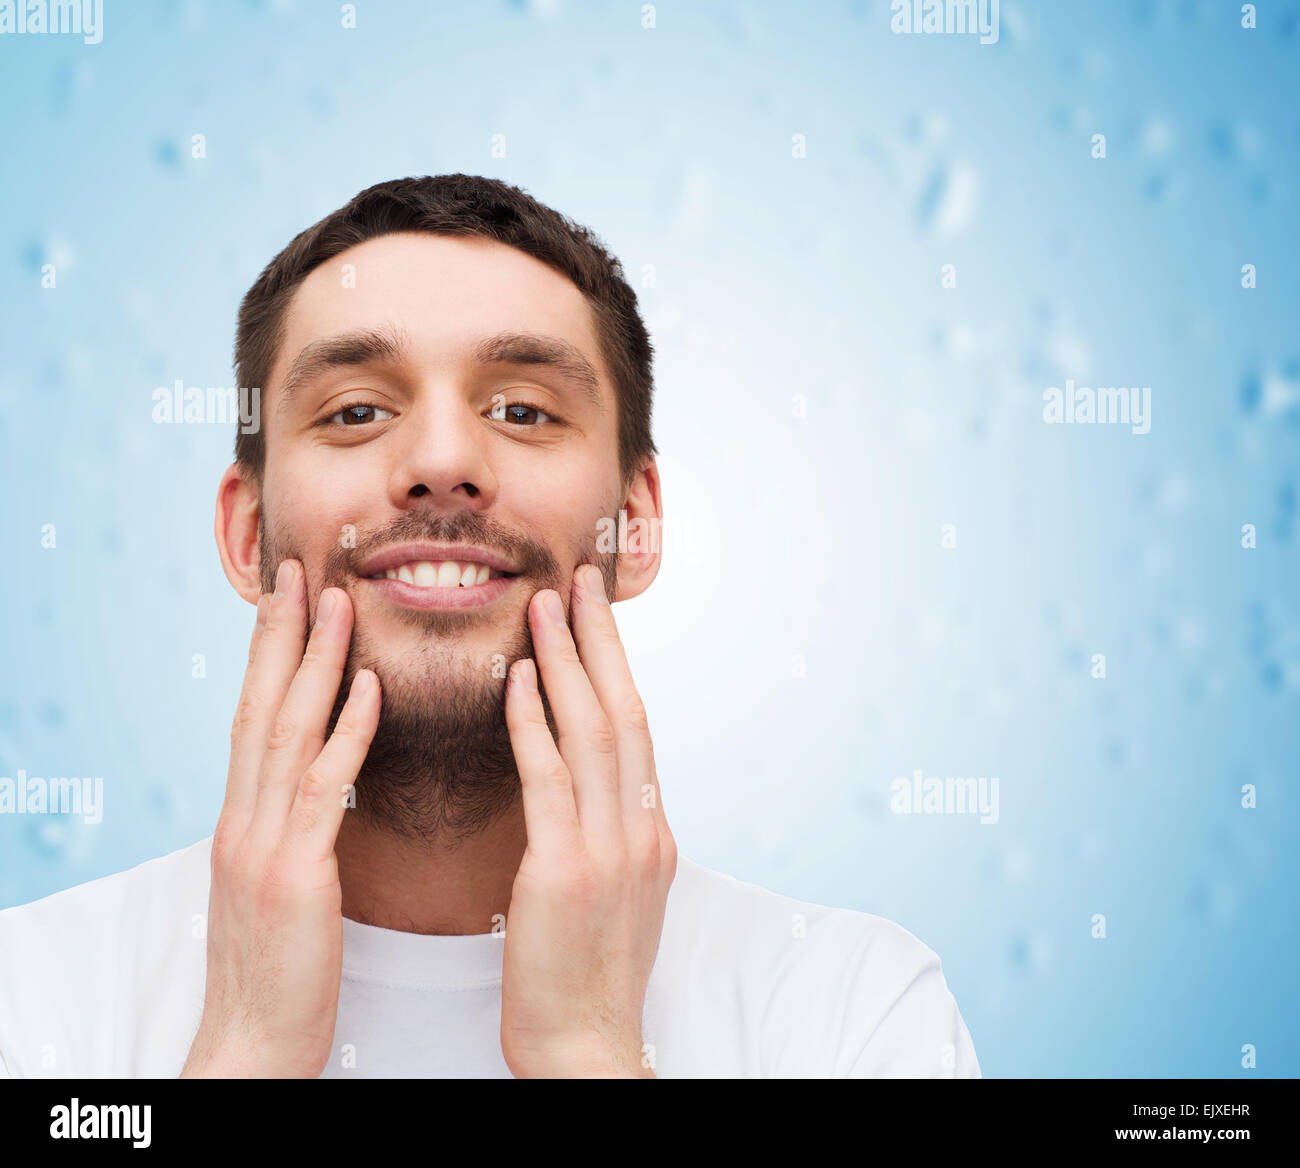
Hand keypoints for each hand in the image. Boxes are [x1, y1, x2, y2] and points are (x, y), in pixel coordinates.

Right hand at [181, 560, 380, 1077]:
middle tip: (302, 569)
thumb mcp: (281, 886)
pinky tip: (370, 687)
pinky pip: (323, 789)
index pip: (256, 717)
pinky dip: (346, 731)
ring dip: (315, 660)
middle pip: (261, 705)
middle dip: (282, 634)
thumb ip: (295, 828)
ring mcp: (261, 844)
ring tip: (337, 599)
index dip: (272, 654)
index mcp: (244, 821)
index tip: (291, 598)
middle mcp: (243, 819)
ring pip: (287, 730)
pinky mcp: (292, 877)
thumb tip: (321, 785)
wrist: (254, 1047)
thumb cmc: (282, 970)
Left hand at [500, 563, 675, 1077]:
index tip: (594, 617)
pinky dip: (534, 723)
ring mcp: (612, 848)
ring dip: (568, 661)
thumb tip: (599, 788)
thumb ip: (612, 832)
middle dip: (601, 640)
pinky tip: (514, 680)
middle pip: (626, 710)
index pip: (636, 729)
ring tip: (546, 604)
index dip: (614, 667)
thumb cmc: (586, 974)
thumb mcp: (616, 892)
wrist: (586, 1046)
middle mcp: (643, 828)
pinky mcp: (566, 871)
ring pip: (595, 731)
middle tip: (581, 580)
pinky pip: (550, 779)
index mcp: (652, 831)